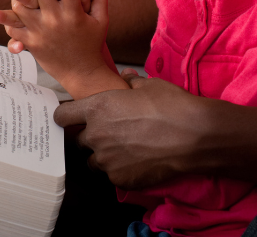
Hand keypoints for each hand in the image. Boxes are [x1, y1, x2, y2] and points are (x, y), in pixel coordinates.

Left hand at [0, 0, 124, 98]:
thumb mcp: (102, 20)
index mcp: (74, 13)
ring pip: (21, 5)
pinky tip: (14, 15)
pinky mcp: (31, 43)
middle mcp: (55, 19)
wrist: (82, 72)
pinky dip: (9, 21)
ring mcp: (41, 31)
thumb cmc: (92, 44)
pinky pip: (13, 28)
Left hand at [54, 71, 234, 188]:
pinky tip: (137, 163)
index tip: (72, 119)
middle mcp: (96, 134)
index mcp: (97, 108)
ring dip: (103, 156)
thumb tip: (126, 77)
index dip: (66, 117)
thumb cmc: (170, 105)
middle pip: (79, 140)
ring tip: (123, 151)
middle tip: (110, 133)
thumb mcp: (149, 85)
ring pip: (94, 161)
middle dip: (90, 136)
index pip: (62, 116)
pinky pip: (112, 175)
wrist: (193, 135)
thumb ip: (130, 83)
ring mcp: (107, 160)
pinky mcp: (120, 179)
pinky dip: (120, 170)